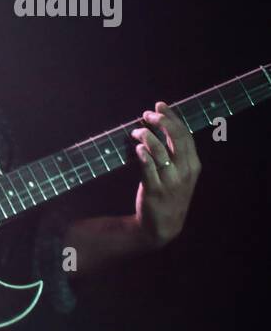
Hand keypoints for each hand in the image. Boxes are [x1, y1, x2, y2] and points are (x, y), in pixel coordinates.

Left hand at [129, 101, 200, 248]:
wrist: (164, 226)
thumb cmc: (170, 194)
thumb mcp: (180, 174)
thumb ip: (173, 153)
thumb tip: (158, 126)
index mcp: (193, 165)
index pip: (185, 135)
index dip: (173, 117)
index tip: (160, 105)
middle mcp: (184, 171)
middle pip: (176, 139)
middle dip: (162, 121)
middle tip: (147, 113)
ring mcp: (170, 181)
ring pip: (160, 151)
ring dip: (147, 136)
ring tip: (136, 131)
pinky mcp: (154, 190)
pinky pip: (148, 168)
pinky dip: (143, 154)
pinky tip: (137, 147)